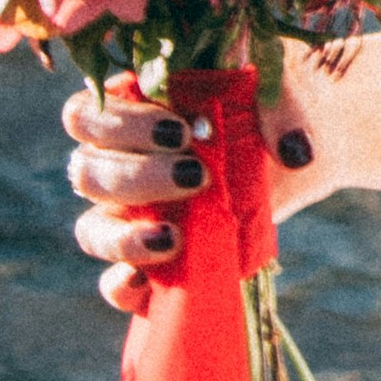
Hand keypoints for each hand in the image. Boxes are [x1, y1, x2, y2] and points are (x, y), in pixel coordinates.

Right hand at [63, 58, 351, 306]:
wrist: (292, 155)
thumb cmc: (268, 109)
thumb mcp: (278, 94)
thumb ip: (281, 107)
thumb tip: (293, 151)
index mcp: (127, 111)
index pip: (87, 115)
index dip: (118, 123)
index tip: (180, 130)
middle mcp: (115, 164)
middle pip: (87, 173)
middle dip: (138, 176)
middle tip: (196, 175)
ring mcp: (128, 218)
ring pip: (93, 230)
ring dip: (125, 237)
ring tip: (174, 237)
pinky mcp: (152, 263)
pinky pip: (116, 284)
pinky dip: (124, 286)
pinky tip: (147, 280)